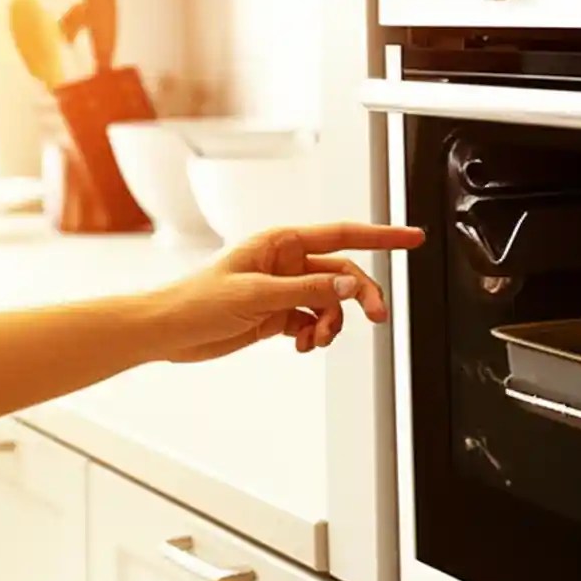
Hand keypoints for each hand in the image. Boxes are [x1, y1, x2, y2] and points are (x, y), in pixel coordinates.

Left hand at [148, 222, 424, 362]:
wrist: (168, 331)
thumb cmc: (198, 301)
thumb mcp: (258, 294)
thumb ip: (309, 290)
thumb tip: (349, 285)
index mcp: (283, 243)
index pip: (344, 235)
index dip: (382, 236)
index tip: (411, 238)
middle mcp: (287, 262)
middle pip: (343, 275)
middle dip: (360, 297)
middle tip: (376, 317)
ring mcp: (284, 288)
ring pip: (330, 302)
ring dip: (332, 323)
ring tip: (318, 339)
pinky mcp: (277, 313)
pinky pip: (313, 321)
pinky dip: (314, 335)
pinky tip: (302, 344)